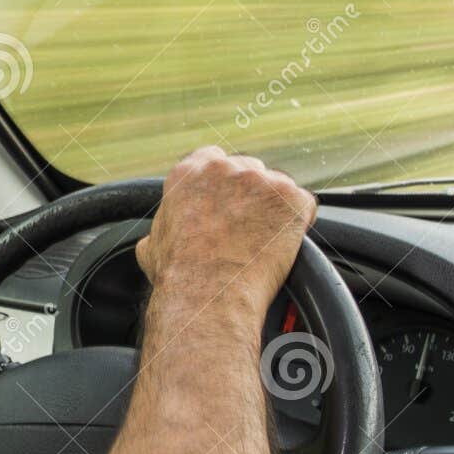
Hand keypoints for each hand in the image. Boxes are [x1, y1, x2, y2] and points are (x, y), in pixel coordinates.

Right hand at [135, 146, 315, 315]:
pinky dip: (297, 224)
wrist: (207, 294)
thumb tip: (154, 239)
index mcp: (188, 173)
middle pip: (248, 170)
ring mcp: (261, 180)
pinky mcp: (290, 199)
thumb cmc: (178, 275)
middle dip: (250, 195)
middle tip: (246, 228)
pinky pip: (302, 206)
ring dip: (274, 209)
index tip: (226, 204)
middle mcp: (224, 168)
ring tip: (263, 241)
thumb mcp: (151, 246)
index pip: (214, 159)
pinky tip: (282, 244)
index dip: (223, 185)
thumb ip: (161, 227)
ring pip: (276, 187)